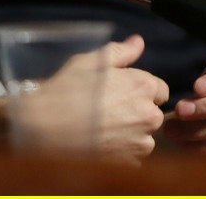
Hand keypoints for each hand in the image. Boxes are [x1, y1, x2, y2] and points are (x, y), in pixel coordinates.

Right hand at [19, 34, 167, 163]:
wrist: (45, 129)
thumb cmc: (66, 91)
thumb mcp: (90, 62)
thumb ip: (120, 52)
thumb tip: (138, 42)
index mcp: (143, 86)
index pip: (160, 89)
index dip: (140, 90)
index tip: (121, 92)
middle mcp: (150, 115)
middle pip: (152, 113)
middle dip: (137, 112)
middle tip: (108, 110)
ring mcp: (141, 143)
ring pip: (144, 136)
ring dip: (131, 134)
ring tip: (102, 129)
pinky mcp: (131, 164)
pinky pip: (133, 156)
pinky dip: (122, 151)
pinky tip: (101, 143)